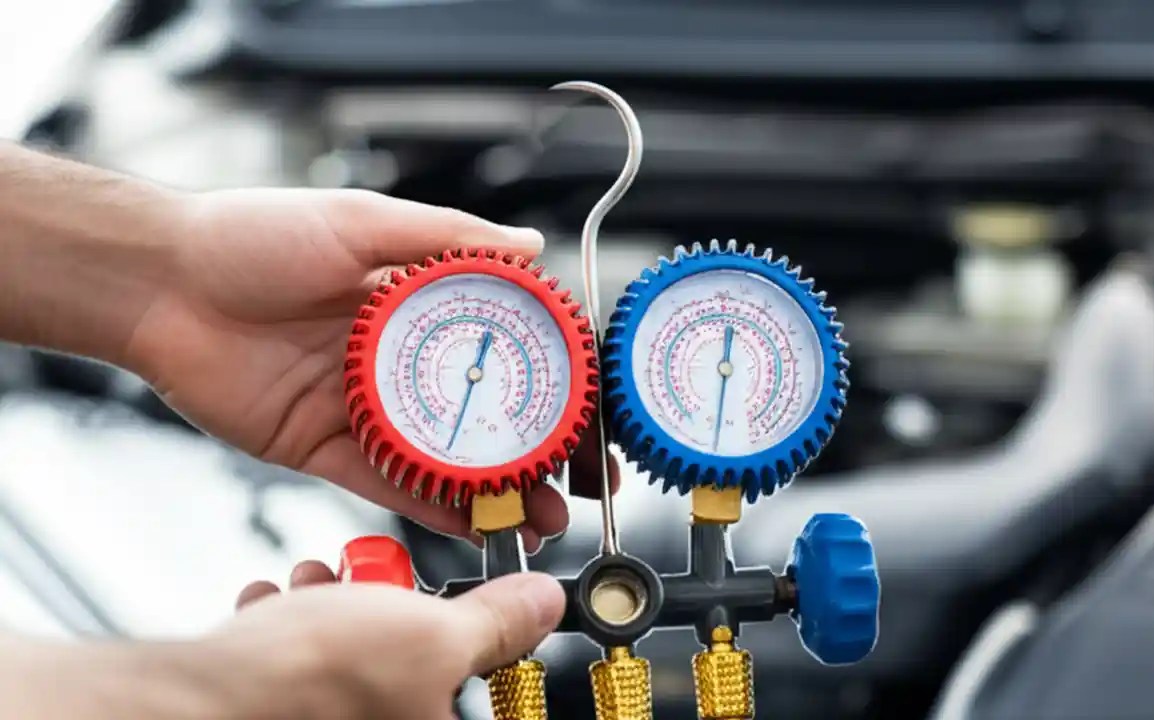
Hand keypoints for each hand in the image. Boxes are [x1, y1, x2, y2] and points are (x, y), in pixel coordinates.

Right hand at [0, 562, 562, 719]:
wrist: (200, 699)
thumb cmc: (311, 680)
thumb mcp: (434, 634)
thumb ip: (498, 622)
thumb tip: (541, 605)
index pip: (487, 696)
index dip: (485, 650)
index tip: (472, 611)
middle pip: (414, 674)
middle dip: (392, 612)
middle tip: (377, 584)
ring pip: (351, 661)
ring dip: (336, 607)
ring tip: (315, 584)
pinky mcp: (282, 714)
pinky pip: (298, 670)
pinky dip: (288, 629)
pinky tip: (275, 605)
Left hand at [125, 188, 615, 545]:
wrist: (158, 284)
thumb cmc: (251, 236)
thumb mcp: (360, 220)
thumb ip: (446, 237)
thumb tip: (530, 244)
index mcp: (416, 302)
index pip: (507, 346)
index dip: (556, 378)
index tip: (597, 407)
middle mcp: (400, 358)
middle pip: (489, 413)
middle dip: (543, 449)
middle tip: (588, 480)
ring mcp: (366, 407)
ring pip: (448, 458)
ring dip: (499, 488)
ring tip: (543, 516)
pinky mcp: (324, 447)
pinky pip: (388, 484)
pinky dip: (433, 506)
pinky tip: (476, 523)